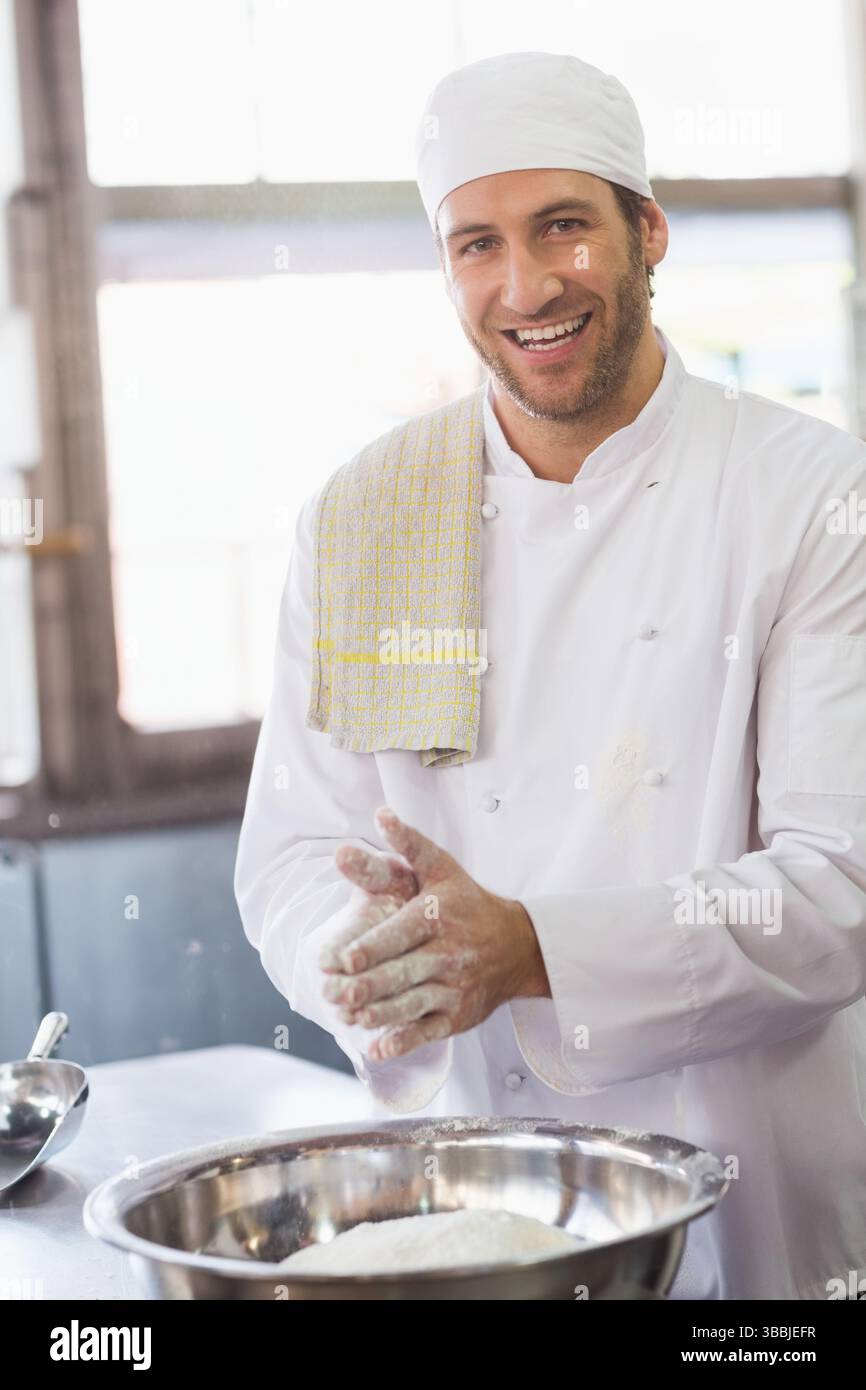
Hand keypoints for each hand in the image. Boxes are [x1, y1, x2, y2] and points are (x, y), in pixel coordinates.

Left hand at [320, 806, 548, 1060]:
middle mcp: (448, 954)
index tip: (340, 960)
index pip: (400, 934)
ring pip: (411, 1004)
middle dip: (365, 985)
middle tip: (332, 992)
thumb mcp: (443, 868)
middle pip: (401, 973)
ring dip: (378, 1014)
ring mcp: (453, 988)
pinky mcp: (457, 1017)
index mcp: (438, 916)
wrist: (520, 946)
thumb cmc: (469, 902)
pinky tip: (376, 1048)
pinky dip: (402, 1042)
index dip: (369, 949)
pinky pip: (427, 1032)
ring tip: (348, 1016)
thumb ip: (409, 844)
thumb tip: (380, 814)